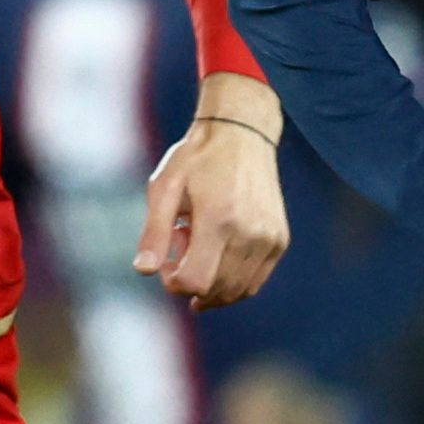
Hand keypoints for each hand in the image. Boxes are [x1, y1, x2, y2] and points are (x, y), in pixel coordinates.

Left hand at [141, 92, 290, 305]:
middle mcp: (250, 233)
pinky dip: (232, 281)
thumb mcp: (164, 187)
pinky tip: (217, 257)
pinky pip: (254, 281)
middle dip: (191, 283)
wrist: (242, 133)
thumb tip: (144, 271)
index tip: (165, 264)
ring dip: (212, 283)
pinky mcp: (279, 240)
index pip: (196, 281)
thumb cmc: (197, 158)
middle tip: (180, 250)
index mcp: (219, 219)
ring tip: (200, 249)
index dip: (174, 283)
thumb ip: (154, 233)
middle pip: (216, 289)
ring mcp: (269, 239)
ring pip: (237, 290)